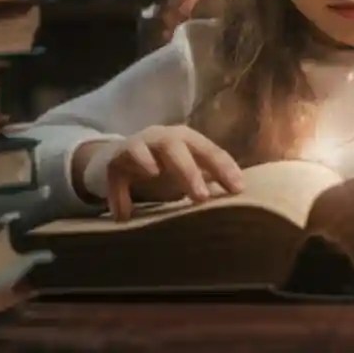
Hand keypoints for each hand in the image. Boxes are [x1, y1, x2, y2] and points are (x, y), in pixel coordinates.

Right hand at [73, 125, 244, 221]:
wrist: (123, 158)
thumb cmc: (167, 166)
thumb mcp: (190, 169)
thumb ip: (210, 178)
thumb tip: (240, 194)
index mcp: (185, 138)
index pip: (208, 150)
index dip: (223, 168)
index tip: (238, 189)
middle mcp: (160, 138)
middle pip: (174, 146)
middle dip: (188, 169)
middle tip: (201, 197)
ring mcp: (135, 147)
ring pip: (139, 149)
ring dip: (147, 160)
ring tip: (154, 174)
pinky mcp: (112, 164)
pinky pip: (113, 176)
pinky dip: (118, 195)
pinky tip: (124, 216)